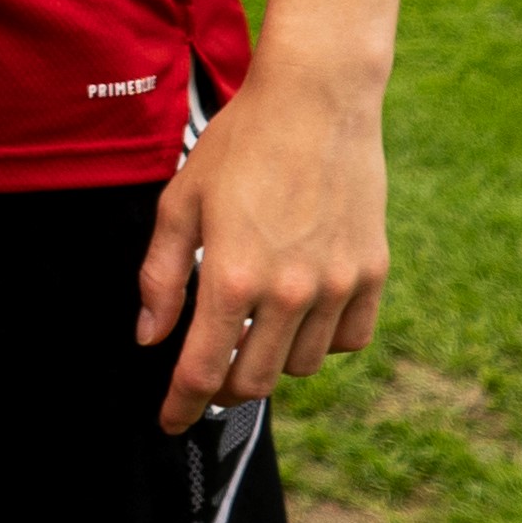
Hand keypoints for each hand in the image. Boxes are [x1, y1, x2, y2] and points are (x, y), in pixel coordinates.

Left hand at [138, 57, 389, 433]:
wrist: (315, 100)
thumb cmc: (239, 143)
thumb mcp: (181, 200)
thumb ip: (161, 274)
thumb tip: (149, 335)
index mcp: (231, 275)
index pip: (203, 370)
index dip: (182, 405)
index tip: (169, 422)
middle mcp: (288, 292)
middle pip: (255, 380)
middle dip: (224, 388)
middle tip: (208, 371)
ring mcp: (336, 286)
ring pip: (302, 365)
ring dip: (272, 358)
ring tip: (253, 323)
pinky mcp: (372, 275)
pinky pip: (348, 339)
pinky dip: (322, 339)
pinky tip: (301, 310)